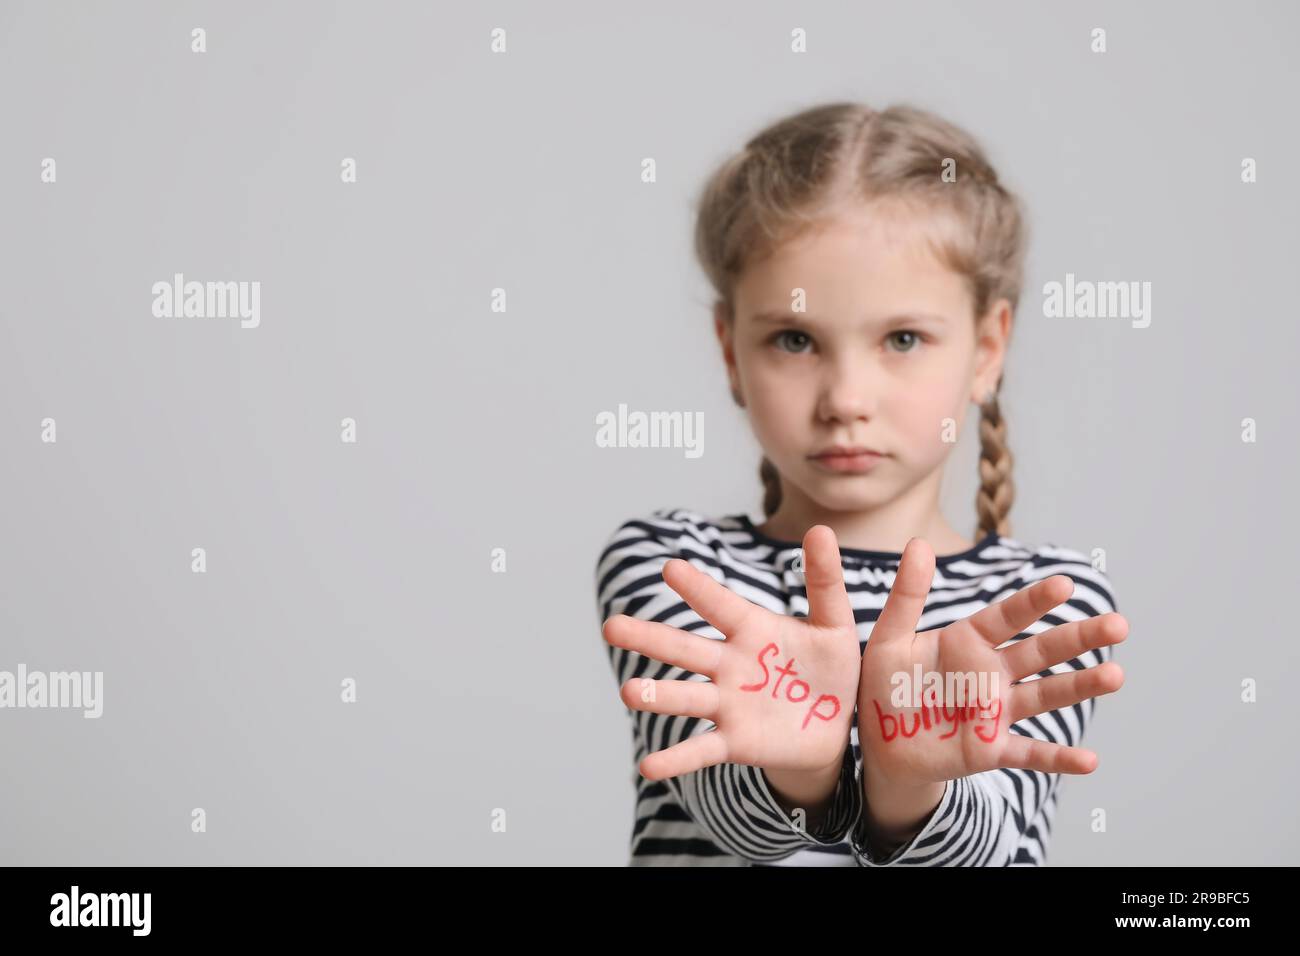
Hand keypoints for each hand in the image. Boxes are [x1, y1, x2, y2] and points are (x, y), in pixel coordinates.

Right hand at [603, 525, 860, 780]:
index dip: (699, 589)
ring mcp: (728, 703)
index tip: (670, 568)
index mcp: (751, 630)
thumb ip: (824, 581)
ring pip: (687, 697)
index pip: (721, 605)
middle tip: (611, 627)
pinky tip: (648, 766)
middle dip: (649, 638)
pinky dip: (675, 758)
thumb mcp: (833, 624)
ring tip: (627, 692)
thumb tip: (822, 529)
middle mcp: (730, 664)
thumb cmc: (828, 666)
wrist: (833, 726)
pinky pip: (701, 749)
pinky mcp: (734, 741)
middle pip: (685, 649)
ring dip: (657, 695)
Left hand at [858, 538, 1126, 787]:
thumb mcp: (888, 638)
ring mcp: (995, 711)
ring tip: (1116, 675)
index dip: (1034, 601)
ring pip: (1045, 695)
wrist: (881, 741)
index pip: (1007, 616)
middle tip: (1119, 624)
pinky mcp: (989, 749)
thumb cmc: (886, 684)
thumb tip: (920, 542)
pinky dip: (1058, 758)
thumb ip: (906, 596)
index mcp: (968, 641)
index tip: (1065, 584)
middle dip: (1078, 638)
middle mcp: (990, 673)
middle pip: (1041, 651)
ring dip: (1080, 686)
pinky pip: (1028, 754)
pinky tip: (1090, 760)